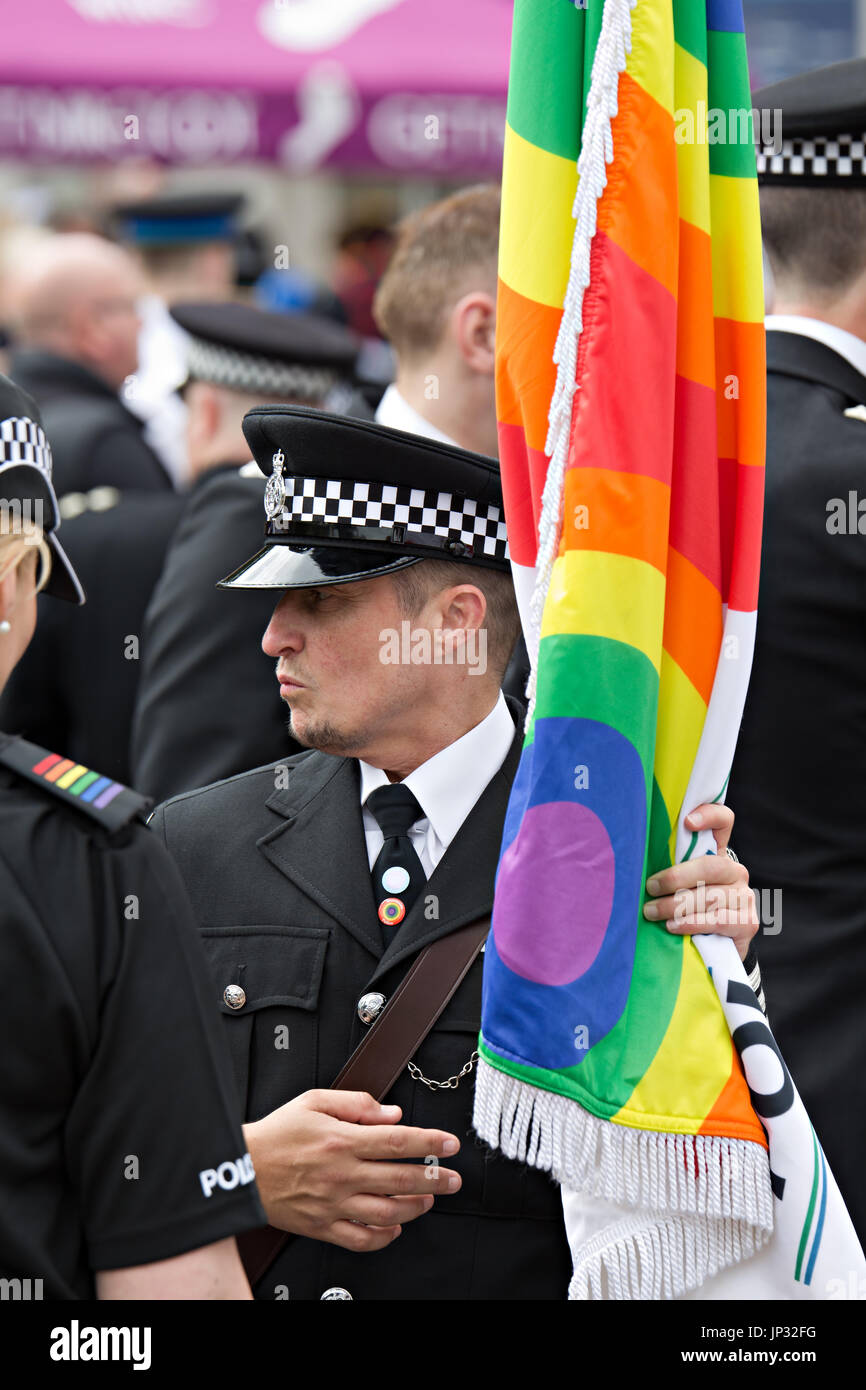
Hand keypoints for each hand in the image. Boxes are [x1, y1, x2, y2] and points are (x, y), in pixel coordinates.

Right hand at [243, 1089, 461, 1251]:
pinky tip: (395, 1226)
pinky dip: (384, 1236)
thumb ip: (356, 1104)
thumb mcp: (313, 1101)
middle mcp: (341, 1174)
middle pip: (400, 1179)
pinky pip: (361, 1239)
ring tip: (429, 1200)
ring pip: (387, 1212)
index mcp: (342, 1140)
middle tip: (455, 1179)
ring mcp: (333, 1204)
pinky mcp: (322, 1226)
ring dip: (416, 1207)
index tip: (451, 1144)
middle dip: (435, 1179)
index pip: (398, 1141)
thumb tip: (392, 1114)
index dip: (430, 1142)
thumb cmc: (276, 1134)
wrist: (241, 1169)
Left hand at [642, 802, 757, 960]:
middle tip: (650, 887)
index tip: (686, 822)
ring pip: (710, 896)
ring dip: (676, 905)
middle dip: (676, 877)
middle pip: (710, 866)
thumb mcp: (678, 885)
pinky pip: (718, 920)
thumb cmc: (687, 909)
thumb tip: (633, 857)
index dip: (709, 815)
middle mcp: (736, 871)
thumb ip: (668, 867)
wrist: (714, 946)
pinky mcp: (747, 922)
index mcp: (718, 854)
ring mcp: (745, 897)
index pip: (723, 821)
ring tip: (652, 912)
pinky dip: (691, 923)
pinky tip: (673, 926)